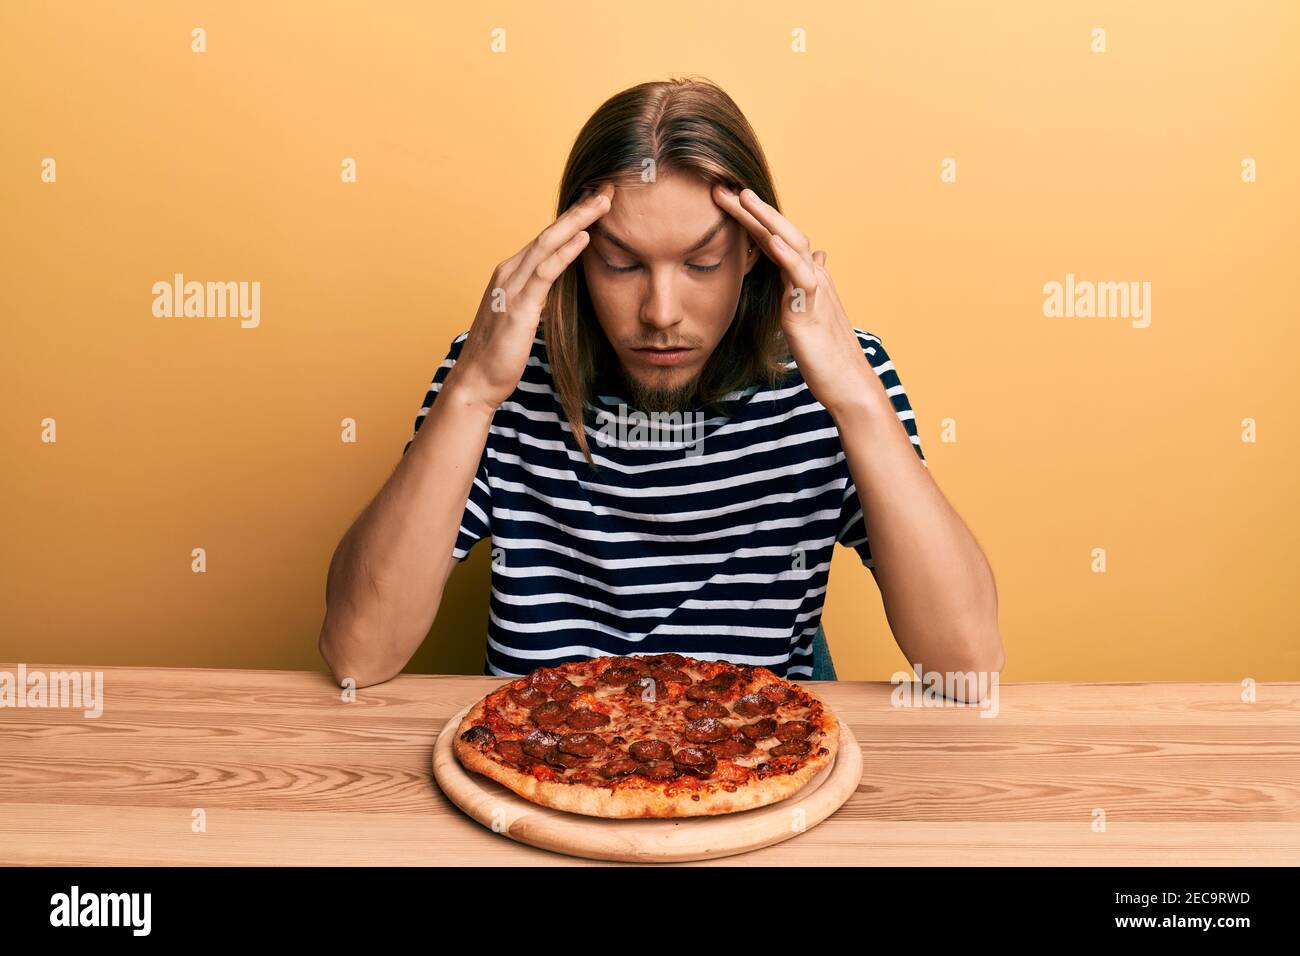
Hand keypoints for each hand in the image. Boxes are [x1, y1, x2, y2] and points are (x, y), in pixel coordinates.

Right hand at [447, 184, 614, 411]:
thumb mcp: (522, 317)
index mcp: (511, 273)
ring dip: (577, 221)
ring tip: (602, 203)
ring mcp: (511, 287)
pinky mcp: (518, 307)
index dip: (573, 218)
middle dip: (580, 209)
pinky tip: (584, 239)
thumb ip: (537, 298)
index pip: (546, 238)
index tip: (597, 201)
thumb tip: (558, 293)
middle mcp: (509, 272)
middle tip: (607, 189)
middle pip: (549, 232)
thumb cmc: (500, 354)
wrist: (476, 380)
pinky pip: (545, 273)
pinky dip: (565, 253)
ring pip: (548, 244)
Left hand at [712, 184, 878, 416]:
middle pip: (779, 232)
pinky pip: (800, 276)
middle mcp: (811, 275)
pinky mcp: (811, 309)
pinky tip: (771, 238)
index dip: (750, 219)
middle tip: (721, 187)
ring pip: (791, 243)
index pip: (774, 240)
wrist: (846, 381)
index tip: (724, 201)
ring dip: (766, 218)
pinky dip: (786, 255)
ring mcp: (813, 289)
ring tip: (743, 197)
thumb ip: (806, 283)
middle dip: (750, 209)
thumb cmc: (826, 352)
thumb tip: (816, 255)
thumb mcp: (810, 311)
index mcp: (805, 276)